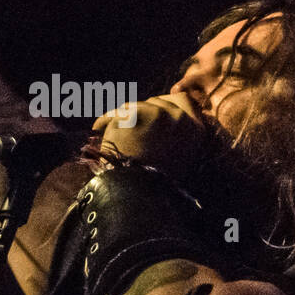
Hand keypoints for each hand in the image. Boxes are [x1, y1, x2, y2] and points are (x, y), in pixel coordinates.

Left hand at [90, 91, 209, 183]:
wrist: (137, 194)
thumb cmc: (153, 180)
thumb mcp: (177, 155)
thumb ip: (175, 131)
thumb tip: (162, 110)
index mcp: (196, 129)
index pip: (183, 99)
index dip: (165, 103)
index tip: (152, 112)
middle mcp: (181, 118)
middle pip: (158, 101)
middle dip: (142, 112)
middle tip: (130, 126)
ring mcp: (160, 114)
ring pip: (137, 105)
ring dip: (123, 117)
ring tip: (112, 130)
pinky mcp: (137, 114)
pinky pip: (119, 111)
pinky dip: (106, 119)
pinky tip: (98, 129)